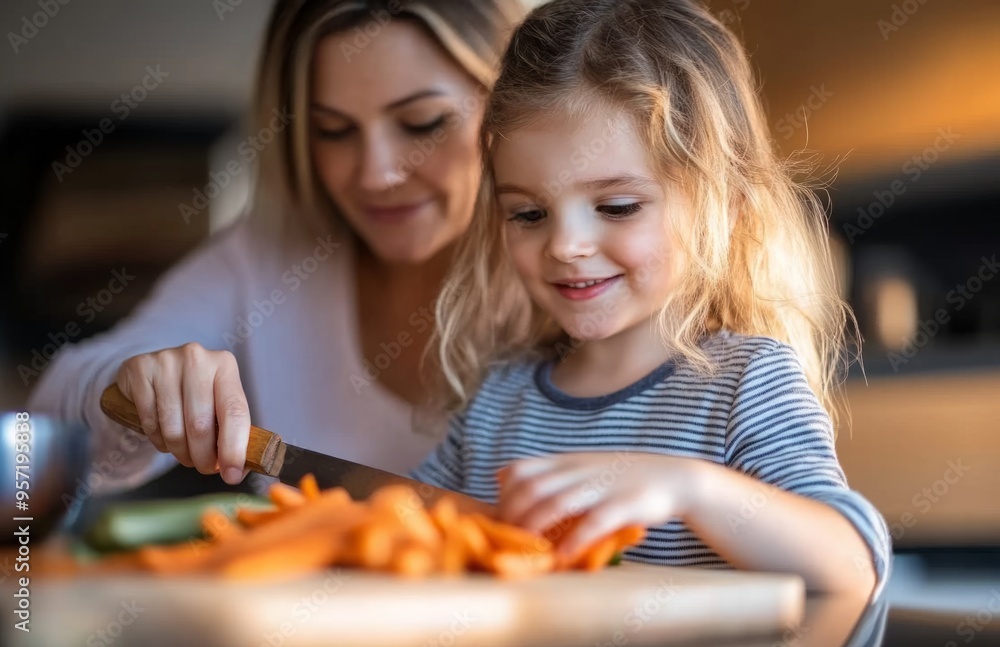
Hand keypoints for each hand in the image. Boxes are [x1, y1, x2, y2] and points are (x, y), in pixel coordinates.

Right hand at [116, 342, 250, 484]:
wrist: (154, 370)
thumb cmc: (194, 393)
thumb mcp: (218, 403)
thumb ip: (231, 432)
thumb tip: (238, 471)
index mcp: (225, 365)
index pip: (235, 412)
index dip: (234, 449)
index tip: (232, 476)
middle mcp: (197, 358)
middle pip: (201, 424)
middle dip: (203, 457)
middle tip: (205, 468)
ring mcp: (166, 361)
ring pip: (173, 427)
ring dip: (180, 452)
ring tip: (185, 455)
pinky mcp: (140, 370)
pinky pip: (150, 422)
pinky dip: (158, 440)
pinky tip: (164, 439)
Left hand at [496, 452, 700, 560]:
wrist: (673, 477)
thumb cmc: (621, 477)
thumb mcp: (581, 466)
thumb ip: (545, 473)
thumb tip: (500, 476)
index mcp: (567, 462)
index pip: (521, 469)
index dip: (504, 494)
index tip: (501, 518)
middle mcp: (579, 471)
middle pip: (531, 488)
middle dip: (513, 516)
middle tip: (508, 540)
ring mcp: (601, 486)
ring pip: (556, 503)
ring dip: (535, 528)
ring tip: (527, 549)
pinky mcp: (624, 504)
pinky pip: (593, 522)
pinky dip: (574, 540)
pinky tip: (562, 556)